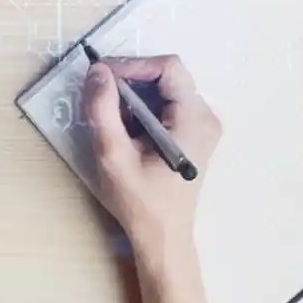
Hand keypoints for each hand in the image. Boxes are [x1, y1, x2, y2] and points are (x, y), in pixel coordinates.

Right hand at [82, 55, 221, 256]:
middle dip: (130, 79)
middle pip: (167, 75)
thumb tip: (97, 71)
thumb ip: (103, 110)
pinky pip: (166, 103)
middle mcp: (205, 117)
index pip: (168, 68)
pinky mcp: (194, 133)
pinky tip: (126, 128)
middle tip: (100, 96)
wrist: (163, 237)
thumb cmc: (140, 202)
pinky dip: (142, 106)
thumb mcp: (113, 156)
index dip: (132, 65)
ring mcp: (203, 125)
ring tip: (111, 116)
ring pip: (164, 88)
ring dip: (134, 94)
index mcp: (194, 120)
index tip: (101, 77)